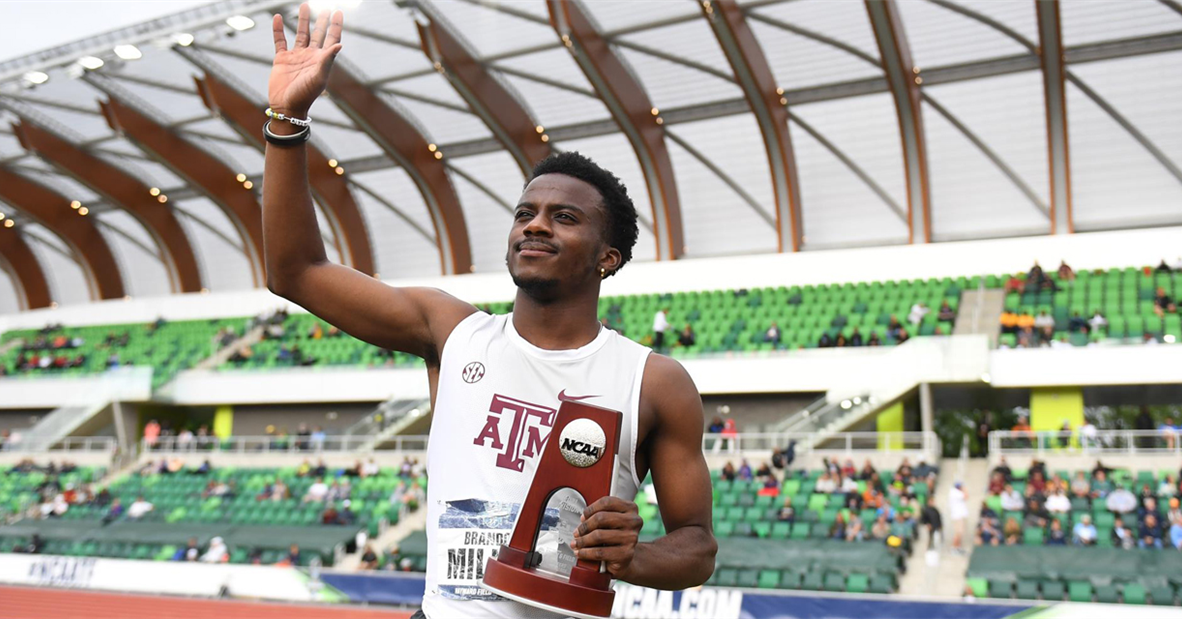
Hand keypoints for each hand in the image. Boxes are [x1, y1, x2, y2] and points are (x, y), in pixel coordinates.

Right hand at [269, 3, 342, 118]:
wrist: (286, 107)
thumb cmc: (305, 96)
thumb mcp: (319, 77)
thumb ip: (328, 60)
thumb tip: (339, 43)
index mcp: (322, 60)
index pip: (331, 38)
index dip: (335, 25)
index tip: (338, 11)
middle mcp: (310, 56)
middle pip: (317, 34)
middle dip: (321, 21)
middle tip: (325, 7)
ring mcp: (296, 57)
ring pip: (300, 34)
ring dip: (303, 20)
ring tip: (305, 5)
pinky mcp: (282, 59)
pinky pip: (280, 41)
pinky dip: (278, 29)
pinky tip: (278, 18)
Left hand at [570, 496, 642, 578]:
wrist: (625, 558)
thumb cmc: (615, 536)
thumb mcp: (611, 521)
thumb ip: (600, 515)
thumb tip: (583, 520)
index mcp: (630, 508)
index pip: (607, 502)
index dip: (591, 509)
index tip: (583, 517)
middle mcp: (633, 521)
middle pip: (601, 518)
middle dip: (584, 526)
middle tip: (577, 532)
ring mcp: (631, 538)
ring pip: (598, 536)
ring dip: (582, 540)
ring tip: (576, 543)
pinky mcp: (626, 554)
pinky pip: (599, 552)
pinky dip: (586, 553)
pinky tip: (580, 552)